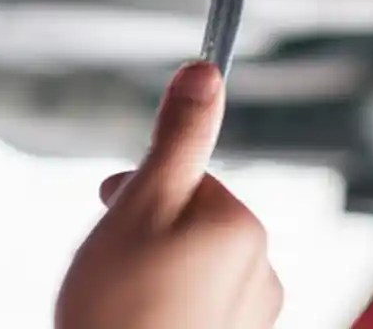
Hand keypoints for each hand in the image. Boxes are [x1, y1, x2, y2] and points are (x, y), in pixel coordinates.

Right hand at [56, 62, 280, 328]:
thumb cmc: (117, 308)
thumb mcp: (142, 205)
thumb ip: (178, 139)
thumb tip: (205, 69)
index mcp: (242, 227)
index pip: (190, 179)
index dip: (141, 191)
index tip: (110, 210)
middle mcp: (262, 272)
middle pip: (193, 223)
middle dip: (149, 234)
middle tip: (111, 268)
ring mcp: (252, 319)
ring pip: (192, 268)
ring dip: (157, 273)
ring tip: (123, 305)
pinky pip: (198, 309)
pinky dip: (168, 311)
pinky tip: (141, 324)